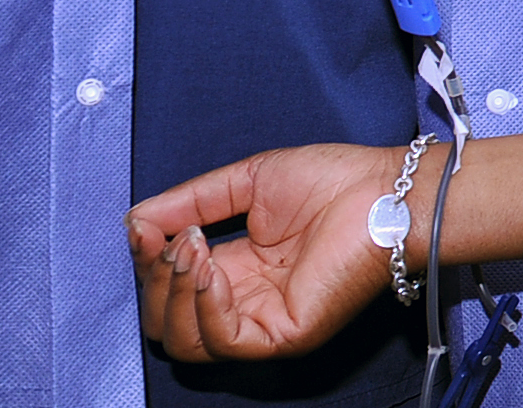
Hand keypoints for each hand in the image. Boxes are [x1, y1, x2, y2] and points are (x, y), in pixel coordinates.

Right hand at [127, 143, 406, 362]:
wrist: (386, 189)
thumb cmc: (333, 181)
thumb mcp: (245, 182)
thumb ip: (189, 202)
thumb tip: (136, 220)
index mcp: (235, 270)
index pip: (168, 288)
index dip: (147, 261)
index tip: (140, 226)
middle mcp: (245, 302)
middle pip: (166, 322)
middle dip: (155, 280)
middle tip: (176, 239)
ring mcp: (265, 322)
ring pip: (185, 341)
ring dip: (176, 292)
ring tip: (195, 248)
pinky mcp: (285, 334)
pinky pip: (224, 341)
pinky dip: (205, 307)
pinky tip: (214, 270)